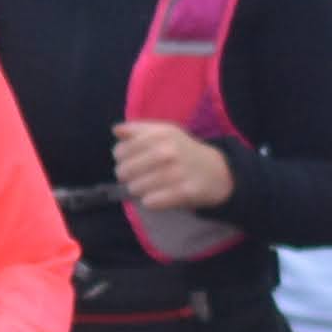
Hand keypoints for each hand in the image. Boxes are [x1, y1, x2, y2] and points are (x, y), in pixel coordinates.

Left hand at [111, 122, 235, 212]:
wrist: (215, 171)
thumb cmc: (183, 150)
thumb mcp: (164, 132)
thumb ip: (138, 129)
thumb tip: (116, 130)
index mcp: (160, 134)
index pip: (121, 150)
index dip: (120, 158)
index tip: (128, 160)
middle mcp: (168, 151)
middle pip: (125, 171)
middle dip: (126, 176)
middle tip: (134, 177)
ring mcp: (176, 172)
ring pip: (136, 188)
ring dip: (137, 190)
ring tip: (146, 186)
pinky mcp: (183, 192)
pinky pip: (151, 202)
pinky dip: (149, 201)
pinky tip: (156, 196)